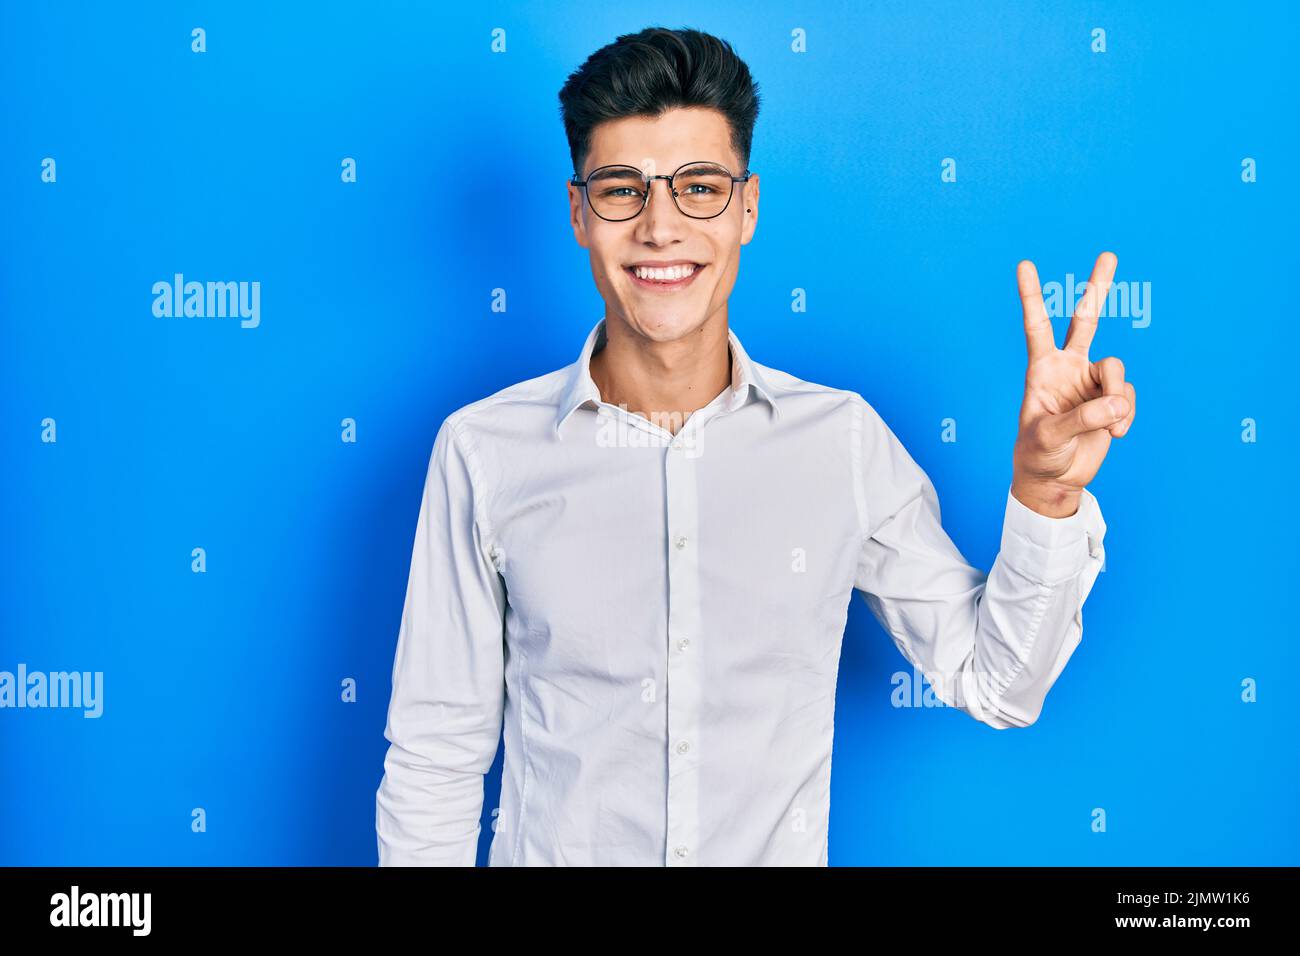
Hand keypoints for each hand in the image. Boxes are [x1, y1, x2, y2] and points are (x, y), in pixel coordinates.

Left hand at [1011, 251, 1135, 517]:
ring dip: (1116, 398)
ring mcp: (1092, 383)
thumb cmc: (1038, 455)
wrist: (1055, 479)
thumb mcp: (1050, 437)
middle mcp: (1069, 368)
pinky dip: (1125, 417)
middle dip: (1098, 288)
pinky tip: (1115, 434)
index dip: (1031, 296)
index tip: (1024, 264)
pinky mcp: (1111, 401)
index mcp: (1042, 369)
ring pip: (1117, 370)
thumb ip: (1082, 418)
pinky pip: (1127, 397)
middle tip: (1108, 254)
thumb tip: (1116, 405)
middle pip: (1086, 320)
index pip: (1037, 325)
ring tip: (1109, 426)